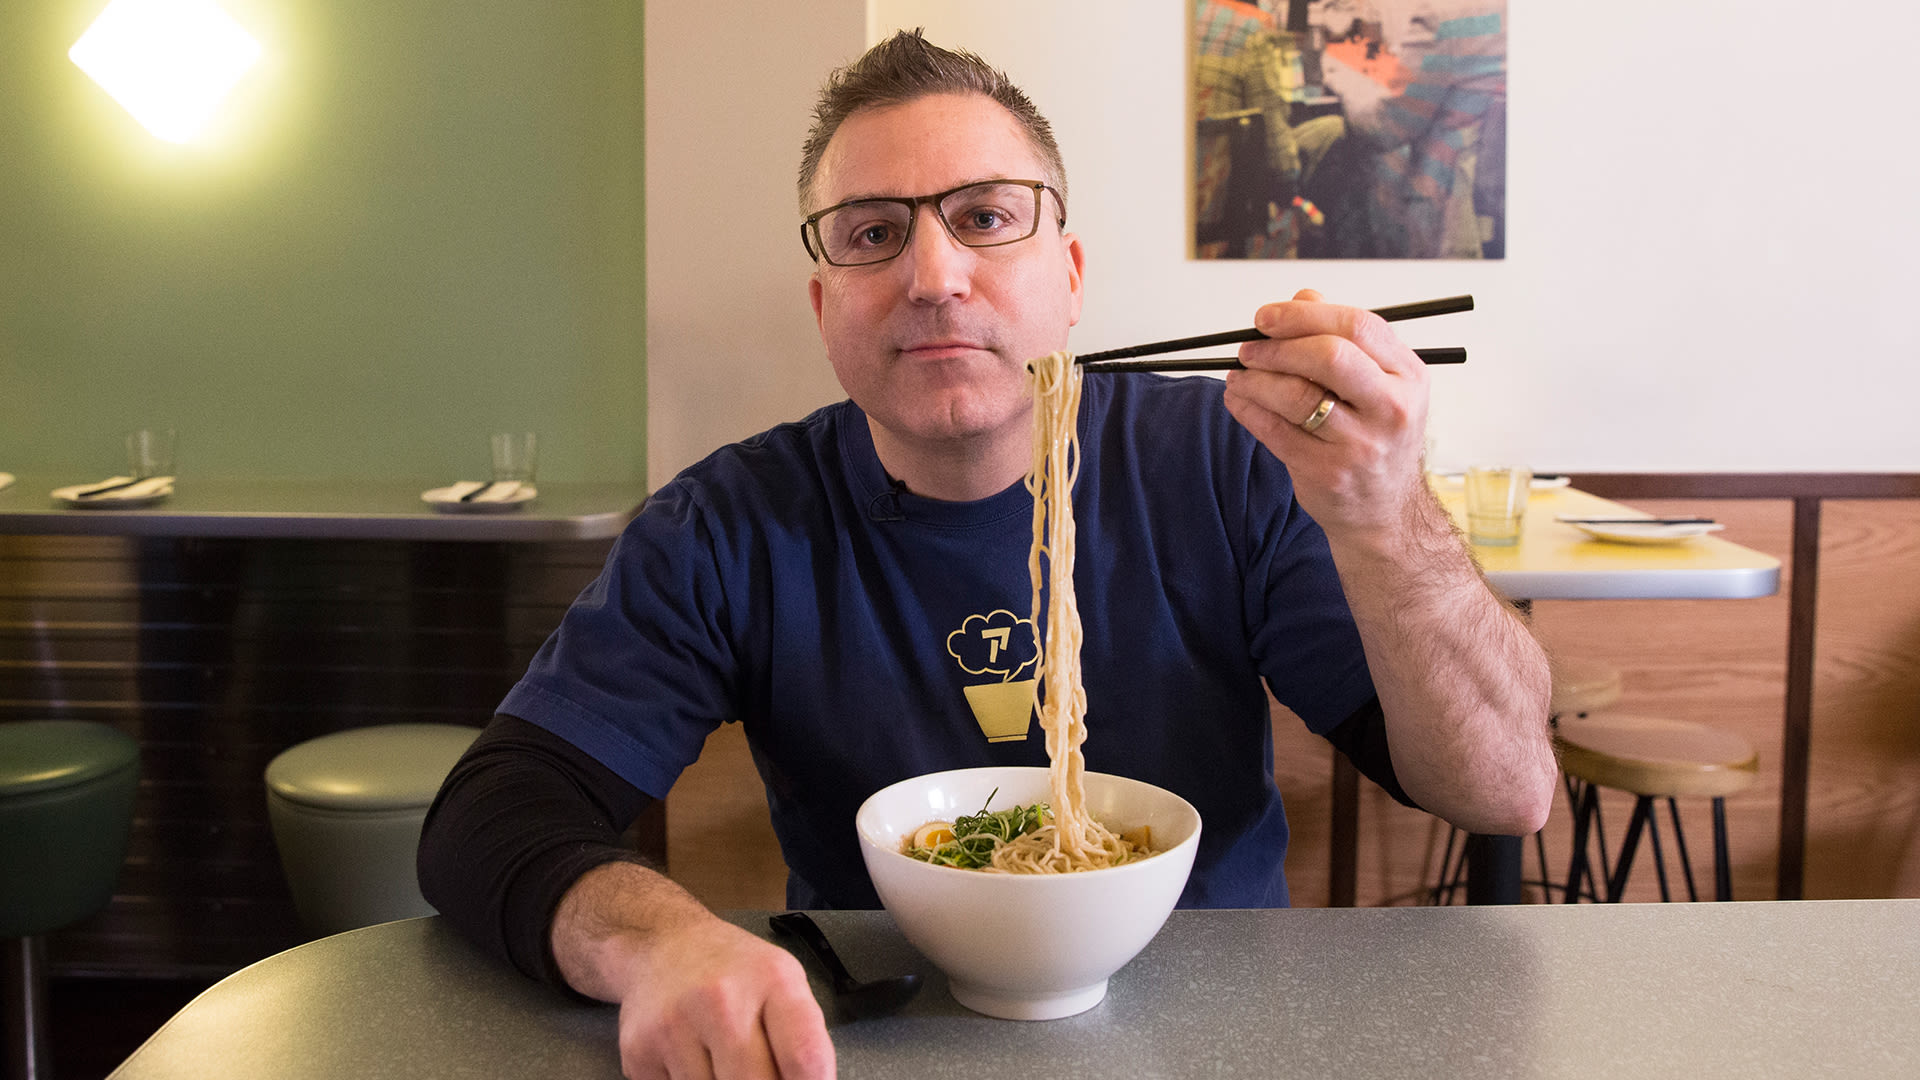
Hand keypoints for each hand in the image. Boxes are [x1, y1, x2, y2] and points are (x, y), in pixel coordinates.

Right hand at [551, 864, 834, 1079]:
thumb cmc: (733, 970)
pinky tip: (692, 1061)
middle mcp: (722, 1000)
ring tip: (724, 1060)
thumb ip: (802, 1039)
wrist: (660, 944)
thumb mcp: (783, 982)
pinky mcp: (639, 1052)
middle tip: (758, 1071)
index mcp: (772, 980)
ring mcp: (675, 1027)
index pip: (806, 1059)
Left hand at [1221, 288, 1431, 539]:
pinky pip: (1275, 431)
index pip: (1358, 326)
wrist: (1386, 513)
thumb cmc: (1376, 438)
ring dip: (1255, 379)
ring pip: (1296, 395)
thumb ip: (1343, 339)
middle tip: (1248, 348)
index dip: (1304, 315)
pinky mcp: (1328, 472)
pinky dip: (1248, 410)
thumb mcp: (1379, 386)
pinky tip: (1238, 400)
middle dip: (1278, 346)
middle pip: (1329, 356)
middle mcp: (1392, 407)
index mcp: (1408, 375)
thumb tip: (1303, 297)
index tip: (1266, 316)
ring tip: (1238, 376)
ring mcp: (1362, 443)